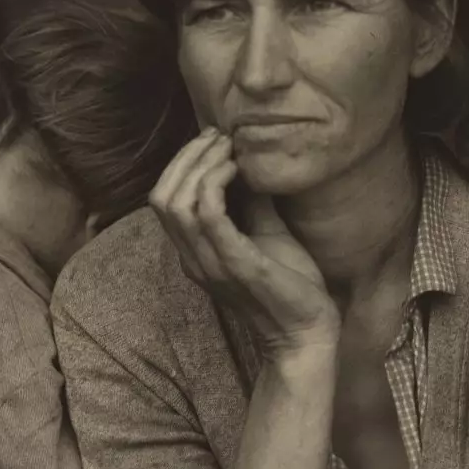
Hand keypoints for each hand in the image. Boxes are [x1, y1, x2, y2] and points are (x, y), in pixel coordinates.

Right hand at [149, 128, 340, 355]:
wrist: (307, 331)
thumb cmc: (289, 285)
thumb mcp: (266, 234)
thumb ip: (251, 202)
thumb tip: (251, 162)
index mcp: (195, 252)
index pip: (163, 200)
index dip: (181, 163)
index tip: (213, 140)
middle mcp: (193, 259)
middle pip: (161, 196)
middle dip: (186, 157)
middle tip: (219, 137)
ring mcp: (210, 263)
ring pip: (176, 203)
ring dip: (200, 165)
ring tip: (228, 148)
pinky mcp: (235, 264)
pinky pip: (208, 216)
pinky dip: (216, 184)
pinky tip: (238, 170)